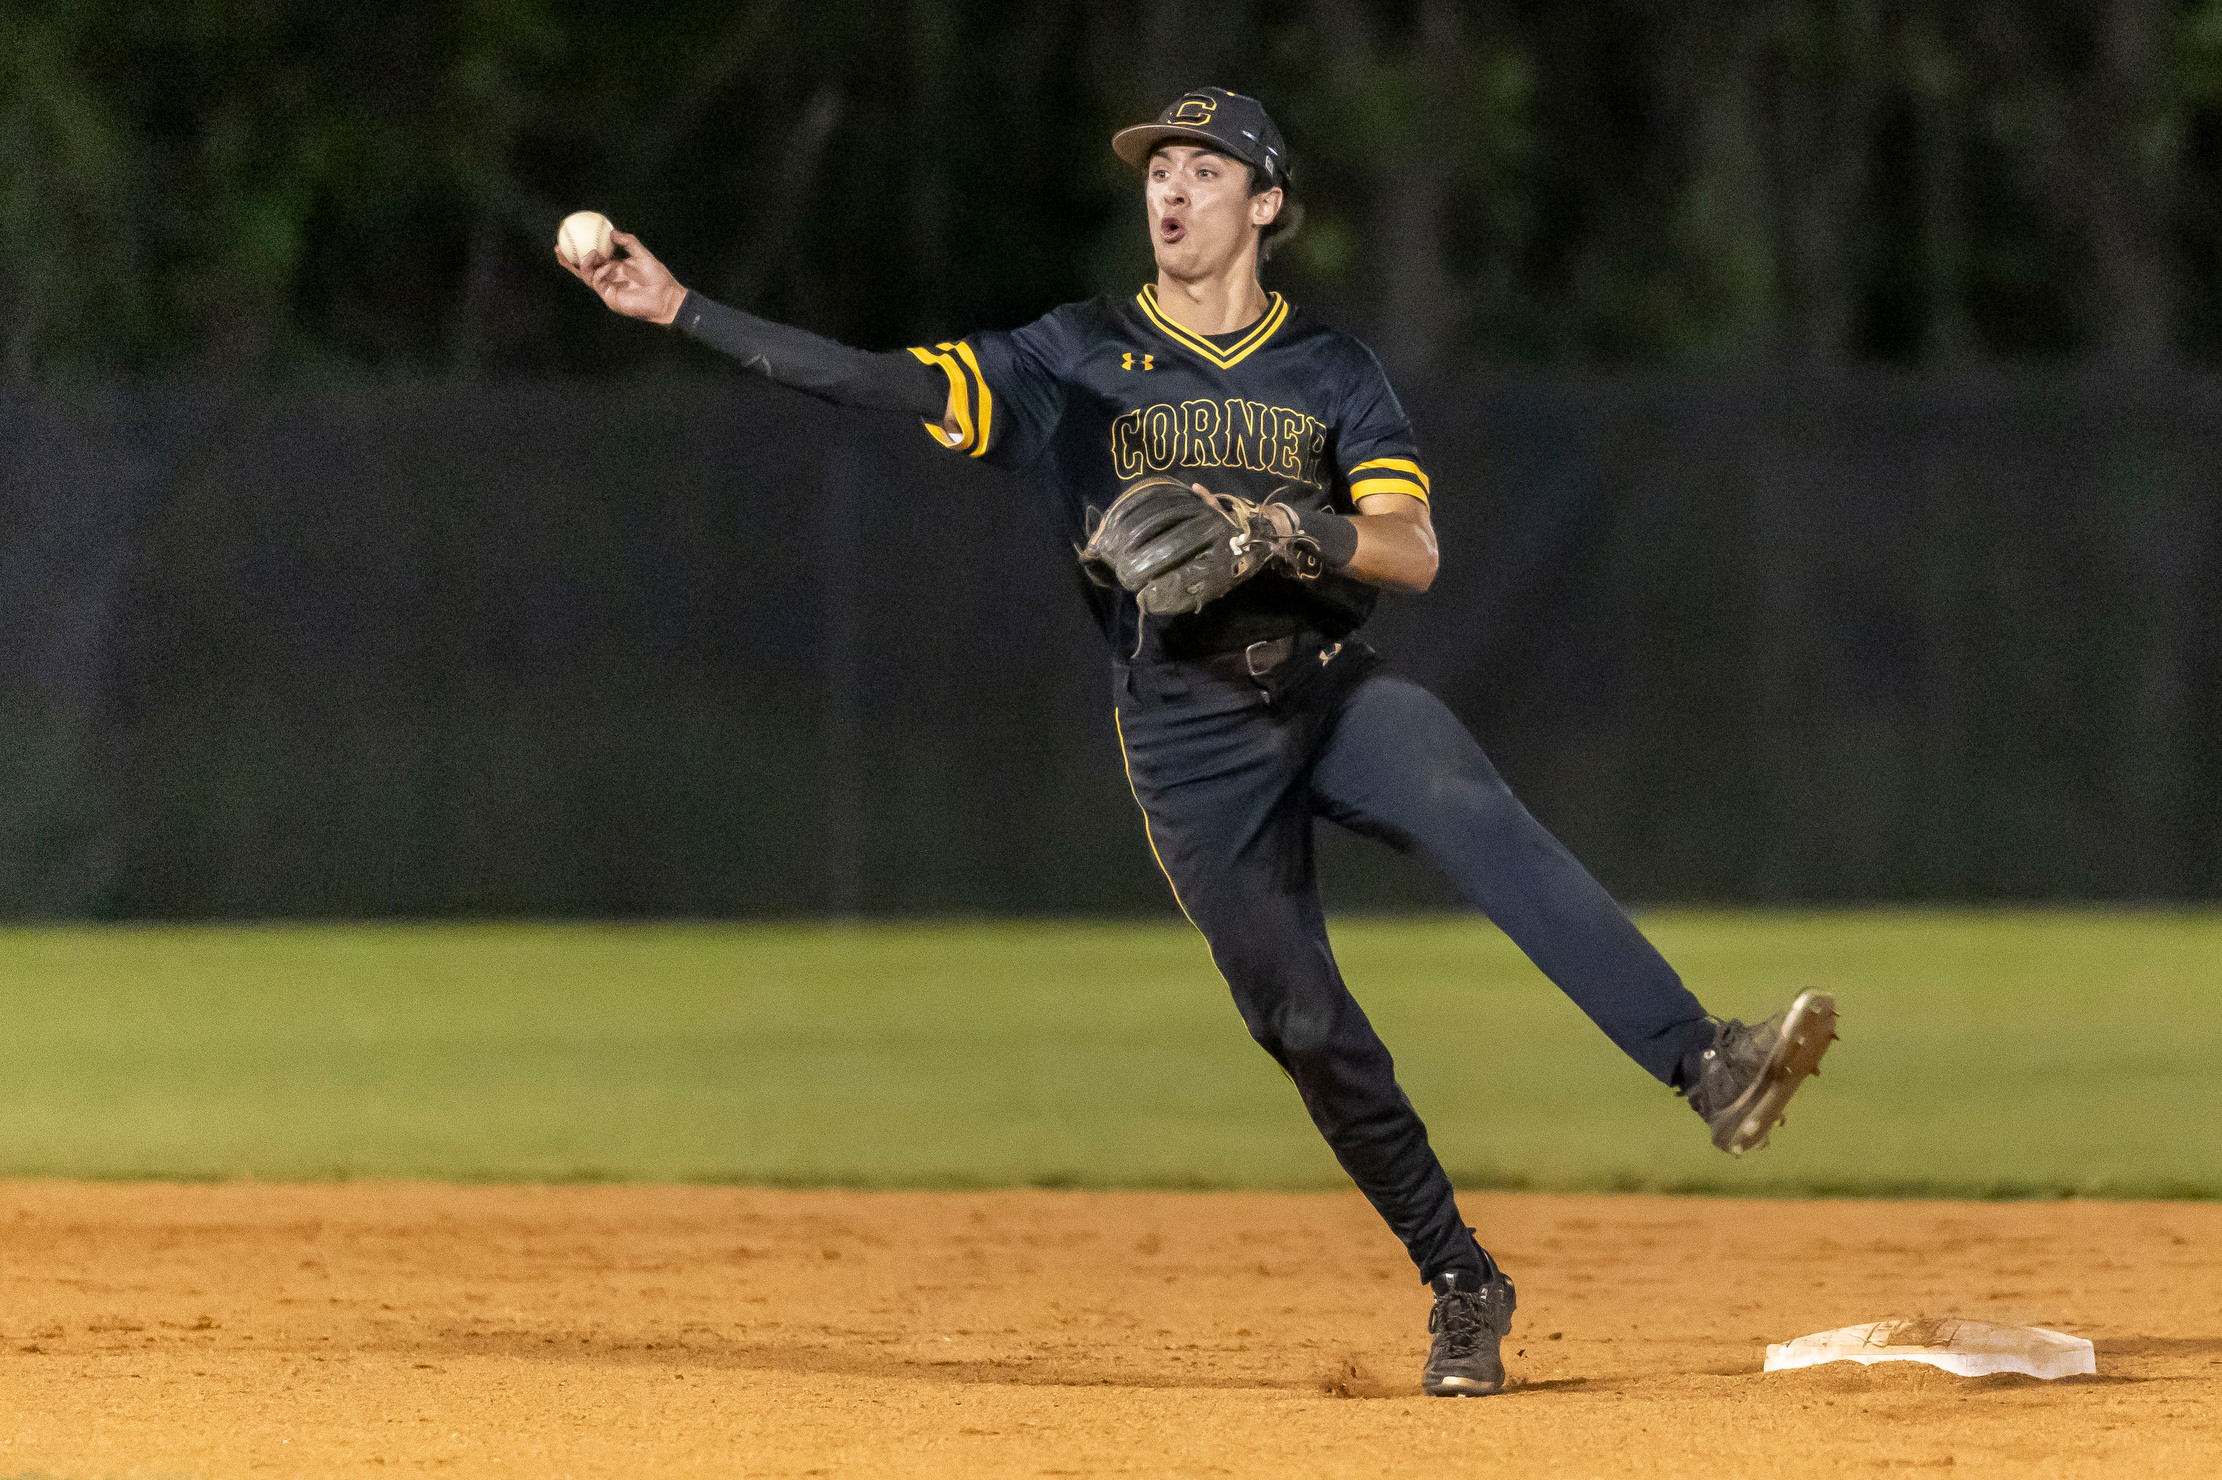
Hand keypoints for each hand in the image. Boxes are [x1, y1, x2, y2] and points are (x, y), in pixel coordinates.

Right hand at [558, 229, 686, 325]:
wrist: (665, 296)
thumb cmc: (657, 276)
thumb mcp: (642, 254)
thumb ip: (628, 242)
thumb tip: (612, 231)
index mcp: (613, 266)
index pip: (592, 258)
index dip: (579, 250)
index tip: (569, 238)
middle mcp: (607, 276)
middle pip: (582, 269)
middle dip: (568, 260)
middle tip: (558, 248)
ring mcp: (607, 287)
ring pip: (587, 276)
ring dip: (585, 264)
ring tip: (590, 254)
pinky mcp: (610, 297)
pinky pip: (598, 283)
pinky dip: (599, 273)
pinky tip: (607, 266)